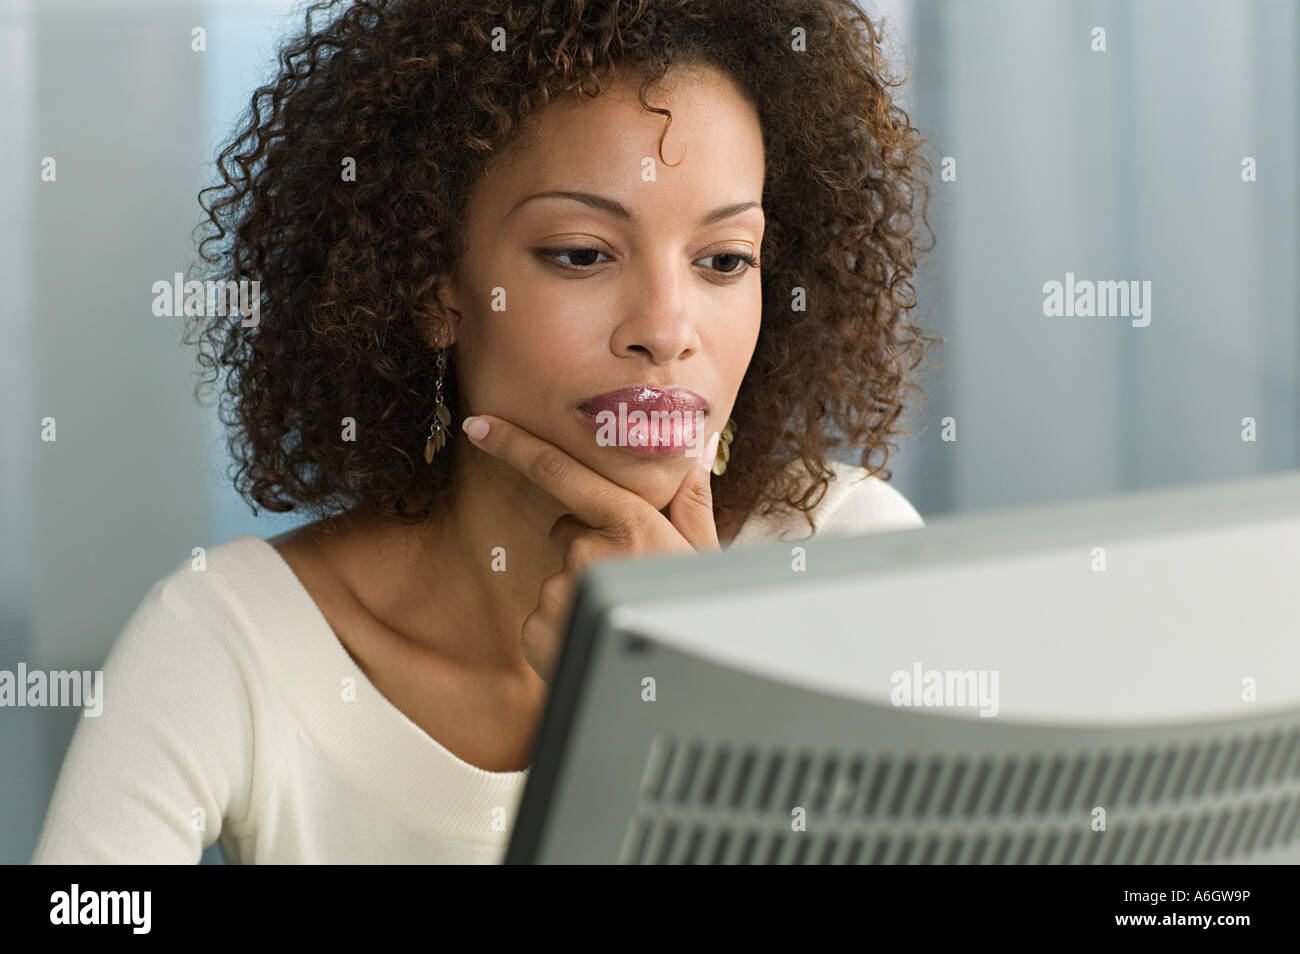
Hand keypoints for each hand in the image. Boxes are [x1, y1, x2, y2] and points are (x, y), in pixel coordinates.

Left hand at [461, 414, 721, 682]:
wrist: (674, 696)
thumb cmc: (695, 620)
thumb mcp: (704, 557)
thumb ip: (691, 501)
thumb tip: (696, 451)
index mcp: (630, 524)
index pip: (559, 471)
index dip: (514, 444)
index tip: (478, 424)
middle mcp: (588, 553)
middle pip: (567, 530)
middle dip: (589, 545)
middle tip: (629, 579)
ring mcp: (558, 593)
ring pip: (558, 574)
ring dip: (580, 589)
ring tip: (618, 618)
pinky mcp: (538, 630)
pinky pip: (543, 612)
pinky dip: (563, 623)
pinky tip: (594, 638)